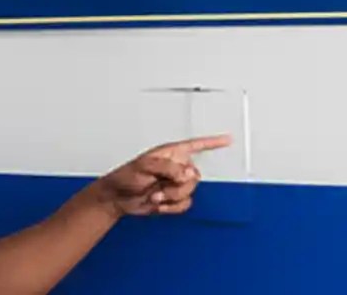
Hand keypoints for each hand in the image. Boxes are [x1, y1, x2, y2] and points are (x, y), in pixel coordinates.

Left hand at [90, 135, 231, 217]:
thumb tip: (187, 173)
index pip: (196, 145)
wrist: (118, 198)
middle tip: (159, 186)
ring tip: (154, 195)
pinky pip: (185, 204)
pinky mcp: (172, 198)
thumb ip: (168, 167)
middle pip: (194, 177)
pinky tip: (159, 204)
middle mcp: (176, 167)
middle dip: (177, 185)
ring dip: (171, 197)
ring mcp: (174, 183)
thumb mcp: (144, 166)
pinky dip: (172, 207)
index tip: (228, 139)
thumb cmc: (125, 176)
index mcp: (171, 153)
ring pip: (190, 192)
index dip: (213, 142)